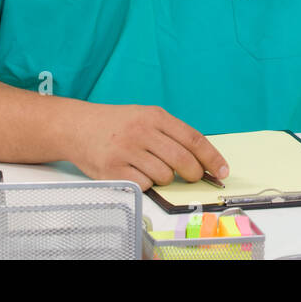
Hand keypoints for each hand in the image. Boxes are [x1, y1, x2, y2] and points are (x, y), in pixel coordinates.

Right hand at [68, 103, 228, 190]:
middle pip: (183, 161)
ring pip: (164, 176)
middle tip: (193, 176)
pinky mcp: (113, 169)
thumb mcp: (146, 116)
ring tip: (152, 168)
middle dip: (194, 174)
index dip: (212, 158)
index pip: (193, 139)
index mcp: (155, 116)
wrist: (77, 127)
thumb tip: (202, 159)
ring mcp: (127, 151)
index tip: (222, 170)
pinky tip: (136, 172)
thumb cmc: (117, 124)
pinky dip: (146, 183)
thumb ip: (172, 133)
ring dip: (165, 179)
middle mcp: (142, 132)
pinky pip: (143, 185)